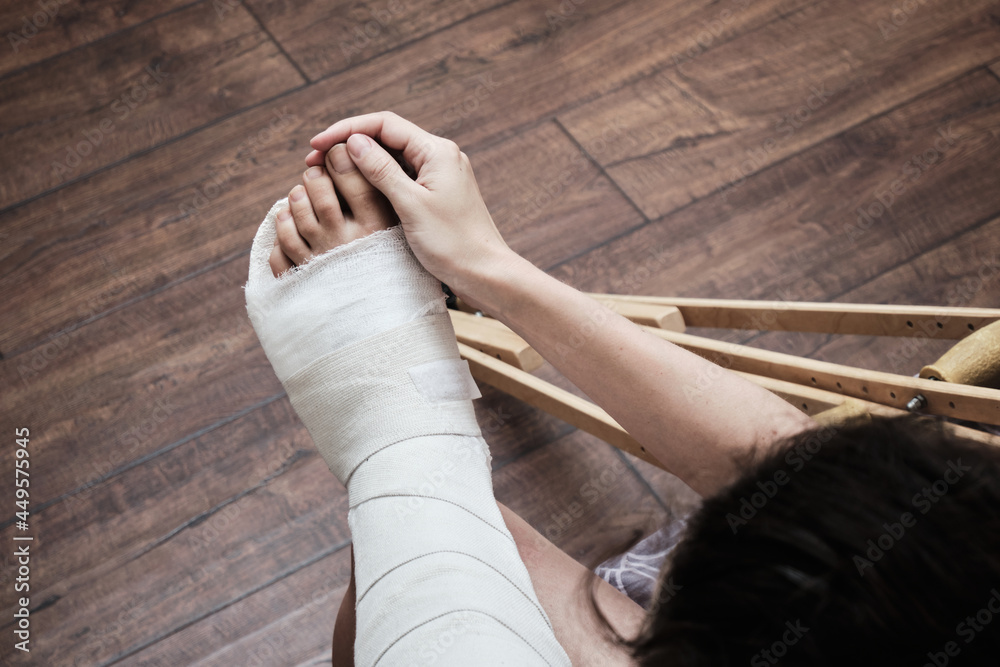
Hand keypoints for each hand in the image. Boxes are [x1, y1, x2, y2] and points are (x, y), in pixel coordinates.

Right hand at [307, 112, 516, 298]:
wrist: (486, 274)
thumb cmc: (453, 243)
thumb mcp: (410, 206)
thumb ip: (381, 171)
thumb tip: (353, 142)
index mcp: (437, 151)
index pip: (383, 124)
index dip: (346, 130)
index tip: (316, 145)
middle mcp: (440, 156)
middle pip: (386, 137)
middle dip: (349, 145)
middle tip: (313, 162)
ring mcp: (439, 175)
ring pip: (391, 158)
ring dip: (359, 163)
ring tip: (326, 176)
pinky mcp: (436, 194)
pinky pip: (400, 177)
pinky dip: (374, 181)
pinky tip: (353, 191)